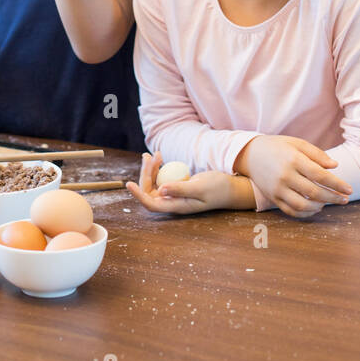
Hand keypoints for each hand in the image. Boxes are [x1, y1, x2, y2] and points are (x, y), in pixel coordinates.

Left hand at [126, 152, 246, 214]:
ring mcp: (174, 194)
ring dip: (150, 169)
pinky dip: (158, 167)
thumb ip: (180, 189)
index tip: (129, 184)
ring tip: (154, 154)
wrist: (231, 188)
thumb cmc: (218, 188)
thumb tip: (161, 190)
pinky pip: (161, 178)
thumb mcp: (200, 187)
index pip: (151, 204)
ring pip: (154, 183)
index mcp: (176, 206)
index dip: (138, 195)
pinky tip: (159, 157)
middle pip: (149, 190)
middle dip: (145, 173)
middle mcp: (172, 202)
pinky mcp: (177, 186)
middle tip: (149, 155)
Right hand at [234, 136, 352, 218]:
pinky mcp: (272, 198)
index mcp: (293, 159)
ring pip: (303, 205)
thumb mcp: (297, 143)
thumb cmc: (278, 147)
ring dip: (320, 207)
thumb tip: (335, 166)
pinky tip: (315, 208)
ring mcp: (277, 189)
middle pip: (314, 192)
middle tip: (345, 200)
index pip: (320, 175)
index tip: (349, 190)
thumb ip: (317, 154)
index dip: (337, 184)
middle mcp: (285, 175)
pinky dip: (305, 213)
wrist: (249, 154)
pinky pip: (291, 211)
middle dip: (333, 198)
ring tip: (328, 202)